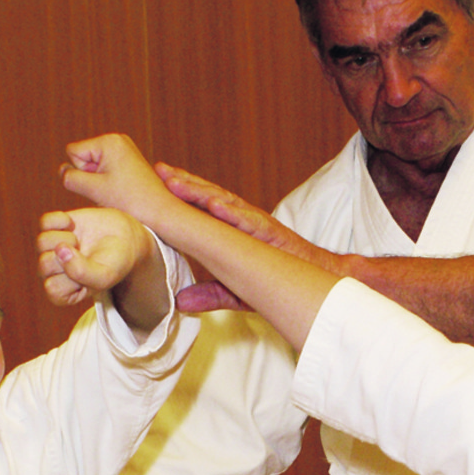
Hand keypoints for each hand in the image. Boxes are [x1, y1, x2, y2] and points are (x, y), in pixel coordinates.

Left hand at [38, 207, 151, 307]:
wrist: (126, 236)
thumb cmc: (115, 262)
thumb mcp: (104, 276)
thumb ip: (81, 272)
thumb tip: (60, 251)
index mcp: (65, 291)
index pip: (53, 288)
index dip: (69, 278)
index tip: (86, 272)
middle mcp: (55, 271)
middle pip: (44, 264)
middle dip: (68, 257)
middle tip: (86, 254)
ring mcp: (53, 248)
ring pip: (42, 243)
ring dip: (65, 238)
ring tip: (79, 241)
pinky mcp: (54, 227)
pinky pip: (44, 222)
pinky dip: (60, 220)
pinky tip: (73, 225)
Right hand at [61, 134, 174, 222]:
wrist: (161, 212)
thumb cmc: (130, 201)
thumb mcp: (92, 189)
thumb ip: (70, 177)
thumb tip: (64, 170)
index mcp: (108, 140)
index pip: (73, 152)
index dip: (81, 172)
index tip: (102, 183)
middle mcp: (117, 140)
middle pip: (83, 158)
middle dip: (91, 177)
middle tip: (112, 189)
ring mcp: (124, 150)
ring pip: (94, 167)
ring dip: (99, 182)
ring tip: (118, 192)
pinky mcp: (129, 162)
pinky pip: (105, 171)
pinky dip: (109, 184)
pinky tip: (122, 192)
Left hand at [155, 162, 342, 310]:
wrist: (319, 278)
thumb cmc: (278, 280)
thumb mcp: (237, 291)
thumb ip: (209, 295)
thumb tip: (179, 303)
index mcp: (234, 230)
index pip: (203, 208)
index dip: (180, 195)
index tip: (153, 185)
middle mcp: (244, 221)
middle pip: (210, 196)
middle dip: (184, 182)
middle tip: (158, 171)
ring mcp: (258, 225)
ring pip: (226, 203)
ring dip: (199, 192)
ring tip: (175, 183)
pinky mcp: (273, 234)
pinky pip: (250, 221)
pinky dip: (232, 213)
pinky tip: (214, 205)